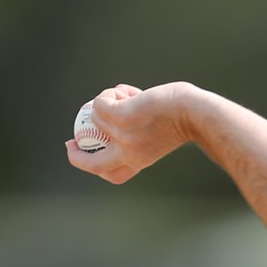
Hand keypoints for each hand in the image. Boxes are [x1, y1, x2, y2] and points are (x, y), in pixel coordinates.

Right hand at [64, 82, 202, 183]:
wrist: (195, 114)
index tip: (87, 155)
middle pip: (92, 165)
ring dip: (105, 103)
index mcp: (138, 161)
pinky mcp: (121, 117)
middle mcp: (129, 153)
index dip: (96, 167)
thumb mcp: (159, 137)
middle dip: (76, 157)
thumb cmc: (183, 120)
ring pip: (96, 119)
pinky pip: (100, 104)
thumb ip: (142, 138)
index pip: (112, 175)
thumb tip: (121, 121)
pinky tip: (125, 91)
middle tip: (71, 142)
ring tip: (126, 96)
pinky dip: (108, 94)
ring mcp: (123, 136)